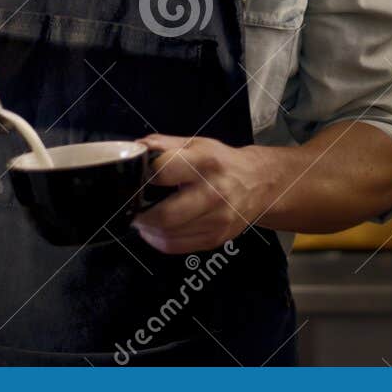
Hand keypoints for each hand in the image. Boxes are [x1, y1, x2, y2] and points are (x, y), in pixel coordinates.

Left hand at [131, 134, 274, 253]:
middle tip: (133, 209)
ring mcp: (217, 219)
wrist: (258, 183)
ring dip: (148, 229)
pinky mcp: (216, 238)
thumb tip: (137, 149)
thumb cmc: (222, 162)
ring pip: (167, 235)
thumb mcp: (196, 144)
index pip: (164, 172)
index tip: (138, 179)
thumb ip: (164, 145)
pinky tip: (157, 230)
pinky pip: (176, 247)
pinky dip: (159, 240)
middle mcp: (214, 193)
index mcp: (205, 163)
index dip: (144, 176)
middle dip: (141, 214)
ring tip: (144, 218)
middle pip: (165, 215)